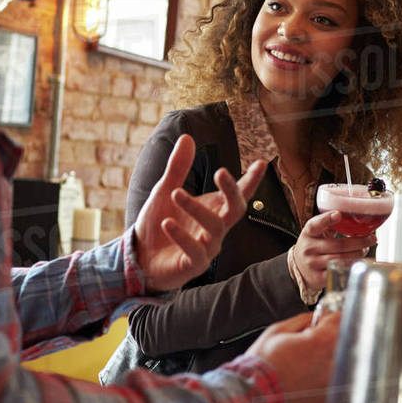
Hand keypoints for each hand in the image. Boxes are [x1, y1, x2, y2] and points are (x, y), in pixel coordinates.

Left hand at [132, 134, 266, 291]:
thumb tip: (188, 137)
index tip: (262, 162)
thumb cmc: (158, 223)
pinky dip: (182, 236)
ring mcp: (208, 247)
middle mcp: (216, 227)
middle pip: (236, 209)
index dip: (251, 180)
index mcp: (214, 209)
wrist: (139, 258)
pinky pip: (195, 251)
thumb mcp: (165, 191)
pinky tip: (168, 223)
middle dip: (232, 191)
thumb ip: (178, 167)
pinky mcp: (194, 265)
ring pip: (214, 227)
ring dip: (195, 208)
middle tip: (220, 171)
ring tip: (175, 193)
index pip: (238, 193)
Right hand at [244, 311, 342, 402]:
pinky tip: (303, 394)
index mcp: (324, 343)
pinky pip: (333, 397)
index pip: (342, 321)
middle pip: (345, 347)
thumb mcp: (275, 333)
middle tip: (309, 355)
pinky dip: (321, 394)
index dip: (330, 322)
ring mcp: (335, 390)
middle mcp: (335, 366)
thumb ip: (302, 322)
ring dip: (327, 372)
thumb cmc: (258, 370)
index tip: (323, 327)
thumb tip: (314, 318)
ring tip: (303, 377)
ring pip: (342, 373)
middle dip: (330, 347)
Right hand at [290, 210, 374, 293]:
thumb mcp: (316, 233)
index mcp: (308, 233)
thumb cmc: (313, 246)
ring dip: (358, 254)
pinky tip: (358, 261)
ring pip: (342, 258)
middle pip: (339, 245)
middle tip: (371, 239)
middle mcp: (309, 248)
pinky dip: (352, 265)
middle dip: (359, 242)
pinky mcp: (319, 277)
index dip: (327, 219)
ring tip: (366, 249)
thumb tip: (353, 217)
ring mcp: (313, 264)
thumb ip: (329, 224)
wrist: (299, 268)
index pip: (315, 225)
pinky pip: (340, 270)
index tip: (339, 214)